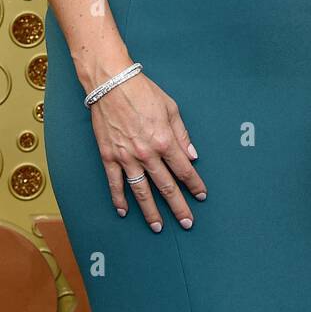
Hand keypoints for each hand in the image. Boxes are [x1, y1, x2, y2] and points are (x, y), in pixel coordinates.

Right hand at [90, 73, 206, 230]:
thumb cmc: (143, 92)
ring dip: (151, 212)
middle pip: (166, 186)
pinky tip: (124, 212)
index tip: (201, 195)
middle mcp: (147, 154)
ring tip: (158, 227)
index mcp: (165, 141)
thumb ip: (182, 134)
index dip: (194, 185)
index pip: (184, 170)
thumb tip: (192, 155)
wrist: (111, 84)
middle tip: (187, 222)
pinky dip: (119, 199)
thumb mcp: (170, 108)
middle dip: (178, 206)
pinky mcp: (109, 157)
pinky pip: (115, 184)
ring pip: (141, 192)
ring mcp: (126, 158)